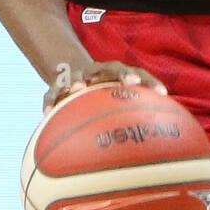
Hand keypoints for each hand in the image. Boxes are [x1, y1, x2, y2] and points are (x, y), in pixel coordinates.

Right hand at [43, 59, 168, 113]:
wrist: (69, 73)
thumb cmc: (99, 95)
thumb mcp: (112, 102)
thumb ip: (130, 114)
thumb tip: (156, 142)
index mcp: (116, 74)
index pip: (138, 74)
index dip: (150, 81)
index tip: (162, 92)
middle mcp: (99, 71)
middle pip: (113, 67)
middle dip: (123, 74)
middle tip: (131, 82)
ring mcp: (78, 75)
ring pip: (78, 74)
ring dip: (77, 80)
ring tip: (75, 89)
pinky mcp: (58, 85)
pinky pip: (52, 92)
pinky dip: (50, 101)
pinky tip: (46, 113)